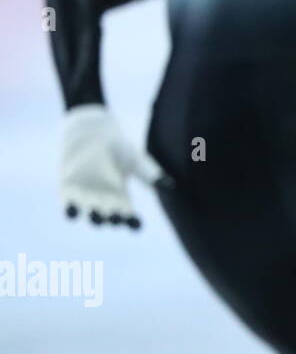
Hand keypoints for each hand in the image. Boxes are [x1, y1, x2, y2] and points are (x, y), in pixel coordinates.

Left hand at [60, 105, 165, 227]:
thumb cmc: (118, 145)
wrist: (93, 131)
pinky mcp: (68, 191)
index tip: (135, 222)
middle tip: (116, 218)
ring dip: (94, 219)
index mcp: (122, 196)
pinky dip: (70, 212)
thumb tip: (169, 186)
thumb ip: (148, 174)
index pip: (128, 217)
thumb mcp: (136, 159)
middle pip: (111, 219)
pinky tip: (73, 210)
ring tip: (97, 216)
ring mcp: (86, 197)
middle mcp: (104, 201)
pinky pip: (69, 208)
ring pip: (91, 217)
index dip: (132, 223)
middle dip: (114, 221)